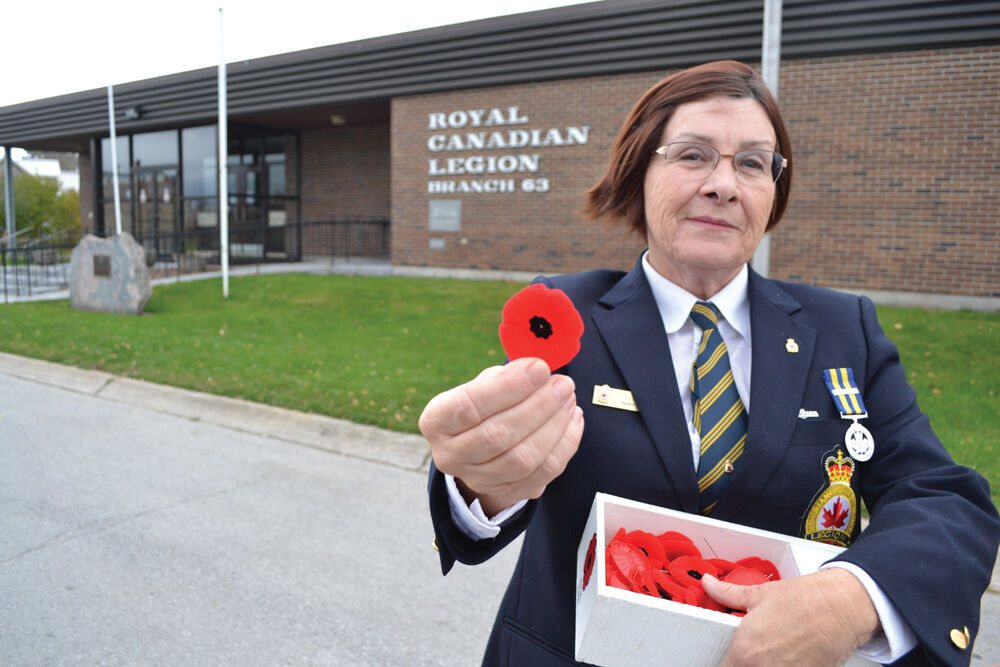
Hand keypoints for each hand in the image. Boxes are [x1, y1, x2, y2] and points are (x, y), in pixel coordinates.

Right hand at [418, 357, 583, 515]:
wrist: (479, 448)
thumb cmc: (483, 405)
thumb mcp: (482, 384)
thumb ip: (505, 377)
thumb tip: (538, 370)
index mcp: (436, 421)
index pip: (469, 406)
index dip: (508, 387)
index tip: (540, 368)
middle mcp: (450, 455)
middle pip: (497, 436)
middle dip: (538, 406)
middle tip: (563, 384)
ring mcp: (478, 479)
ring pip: (523, 459)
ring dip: (554, 425)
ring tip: (568, 398)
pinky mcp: (509, 492)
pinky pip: (544, 473)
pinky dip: (566, 443)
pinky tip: (574, 418)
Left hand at [702, 568, 879, 666]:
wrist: (842, 607)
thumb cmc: (805, 599)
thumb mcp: (759, 594)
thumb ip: (727, 594)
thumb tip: (708, 584)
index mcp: (745, 651)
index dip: (724, 663)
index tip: (728, 657)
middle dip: (743, 663)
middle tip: (751, 653)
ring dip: (765, 665)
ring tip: (773, 652)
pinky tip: (790, 657)